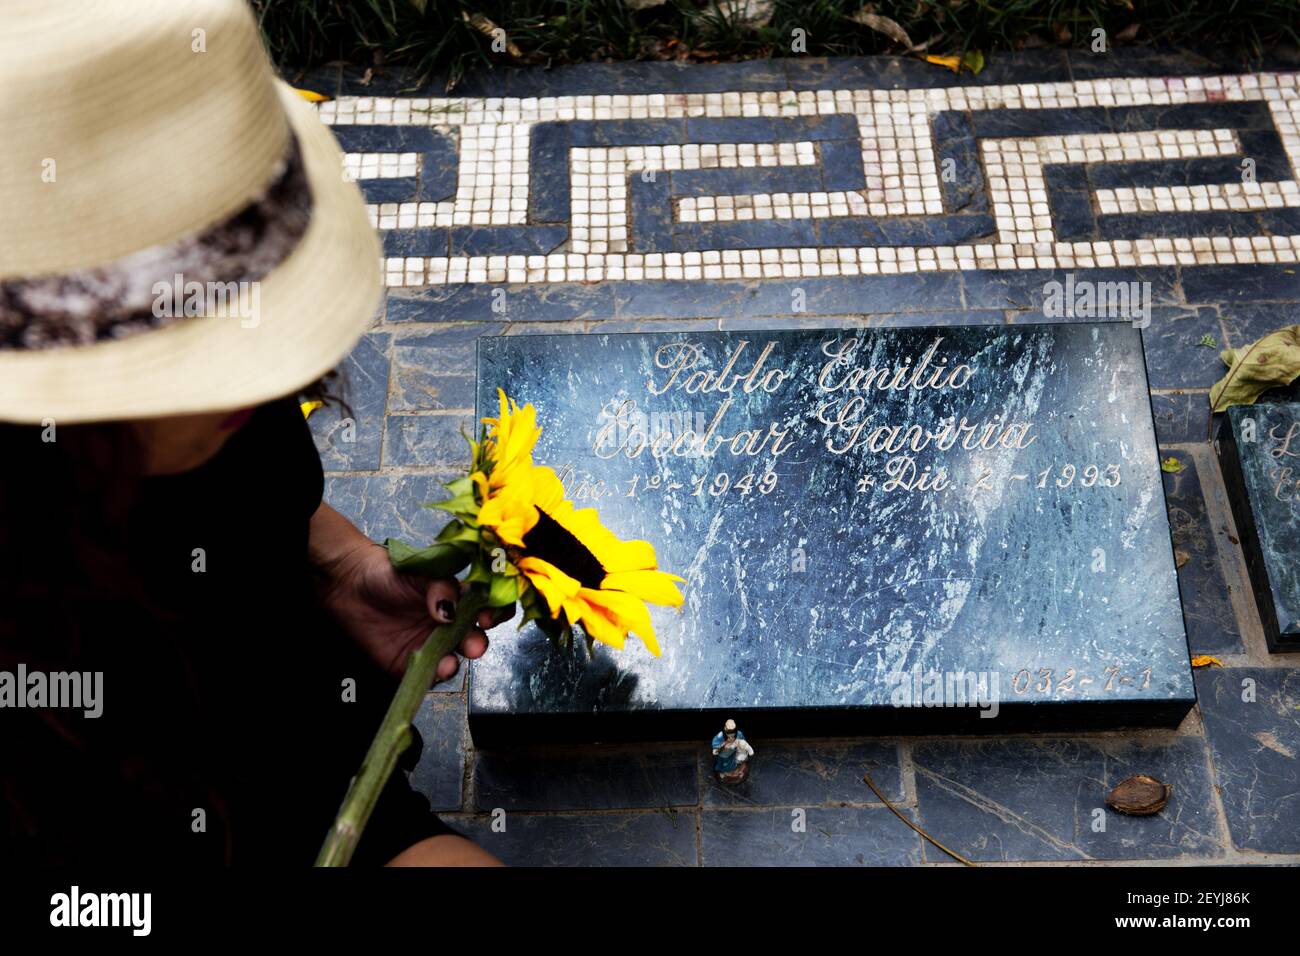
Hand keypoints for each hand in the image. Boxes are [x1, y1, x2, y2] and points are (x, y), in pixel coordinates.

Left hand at [319, 541, 503, 681]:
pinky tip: (436, 668)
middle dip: (477, 643)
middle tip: (473, 644)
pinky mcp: (408, 664)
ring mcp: (430, 646)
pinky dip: (435, 675)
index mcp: (457, 600)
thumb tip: (450, 610)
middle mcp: (448, 625)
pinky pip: (428, 675)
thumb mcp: (419, 572)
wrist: (349, 584)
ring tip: (450, 661)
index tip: (487, 616)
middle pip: (474, 638)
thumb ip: (440, 587)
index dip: (494, 613)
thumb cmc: (388, 573)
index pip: (487, 608)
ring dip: (457, 662)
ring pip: (453, 660)